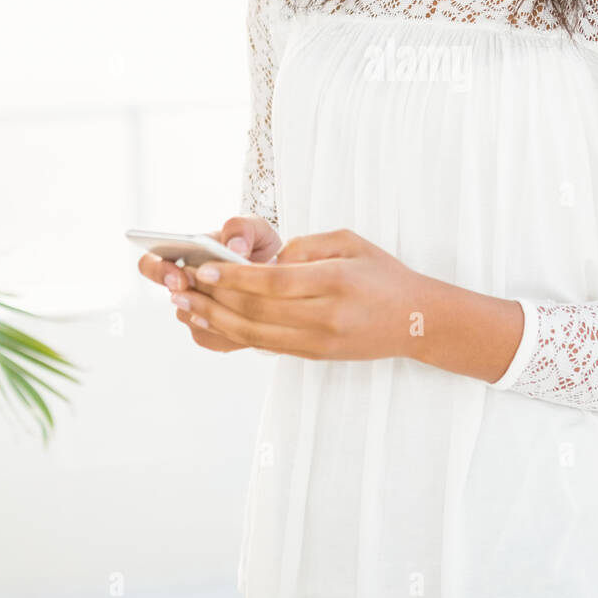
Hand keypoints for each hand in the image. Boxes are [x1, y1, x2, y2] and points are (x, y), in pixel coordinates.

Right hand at [137, 215, 281, 352]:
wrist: (277, 277)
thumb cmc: (258, 248)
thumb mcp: (256, 230)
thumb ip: (242, 229)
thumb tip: (234, 246)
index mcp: (183, 255)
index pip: (151, 263)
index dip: (159, 270)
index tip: (179, 275)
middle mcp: (183, 286)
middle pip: (173, 296)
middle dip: (189, 295)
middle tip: (212, 294)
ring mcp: (193, 312)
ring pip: (194, 318)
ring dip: (218, 310)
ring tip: (247, 300)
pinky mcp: (209, 334)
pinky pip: (213, 337)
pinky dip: (232, 328)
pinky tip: (252, 317)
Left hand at [168, 229, 423, 360]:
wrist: (416, 320)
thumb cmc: (382, 274)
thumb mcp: (350, 243)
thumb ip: (306, 246)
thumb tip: (265, 261)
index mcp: (335, 281)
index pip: (274, 283)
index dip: (235, 278)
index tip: (204, 269)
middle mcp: (326, 316)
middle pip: (258, 312)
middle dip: (214, 300)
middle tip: (181, 287)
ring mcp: (320, 341)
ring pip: (257, 334)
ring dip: (216, 320)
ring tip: (186, 307)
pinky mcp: (315, 355)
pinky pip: (267, 345)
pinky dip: (235, 334)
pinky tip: (214, 322)